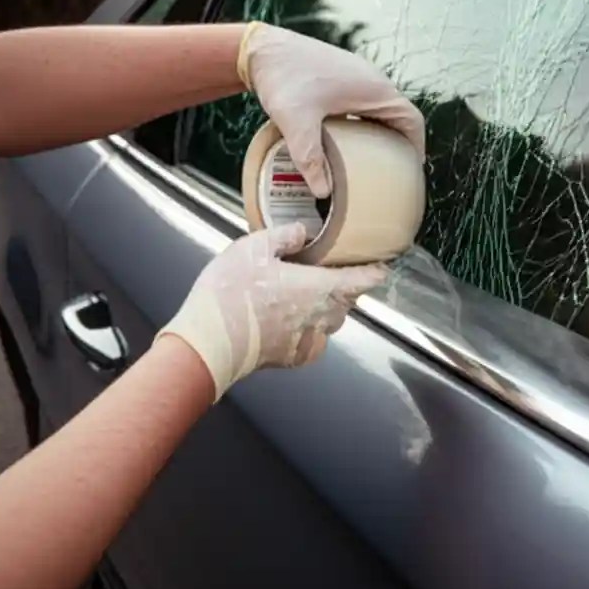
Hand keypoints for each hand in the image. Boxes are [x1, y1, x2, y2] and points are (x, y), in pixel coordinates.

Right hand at [158, 223, 386, 399]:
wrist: (207, 344)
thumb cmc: (230, 295)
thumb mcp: (253, 249)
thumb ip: (284, 236)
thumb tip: (303, 230)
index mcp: (320, 289)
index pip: (363, 281)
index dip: (374, 271)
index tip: (381, 265)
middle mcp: (322, 318)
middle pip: (347, 301)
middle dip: (343, 287)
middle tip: (328, 272)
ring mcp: (310, 341)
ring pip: (331, 321)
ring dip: (324, 308)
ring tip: (303, 293)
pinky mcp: (294, 358)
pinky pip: (313, 340)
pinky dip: (308, 328)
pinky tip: (287, 319)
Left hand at [237, 22, 425, 197]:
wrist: (261, 48)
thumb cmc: (283, 76)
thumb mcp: (296, 122)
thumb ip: (310, 158)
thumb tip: (323, 192)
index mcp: (374, 89)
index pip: (412, 121)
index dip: (417, 148)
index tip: (412, 171)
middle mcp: (372, 80)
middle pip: (400, 116)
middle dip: (400, 145)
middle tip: (393, 173)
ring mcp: (358, 76)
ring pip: (382, 110)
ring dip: (383, 133)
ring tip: (374, 161)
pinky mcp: (342, 77)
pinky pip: (366, 103)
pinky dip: (366, 123)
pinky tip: (349, 141)